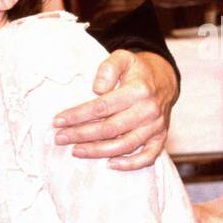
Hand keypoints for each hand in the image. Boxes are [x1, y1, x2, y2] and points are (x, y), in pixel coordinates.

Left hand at [52, 50, 178, 169]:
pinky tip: (110, 164)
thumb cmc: (137, 70)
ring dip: (98, 151)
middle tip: (60, 138)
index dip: (78, 115)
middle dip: (81, 135)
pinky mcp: (160, 137)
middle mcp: (149, 111)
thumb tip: (97, 89)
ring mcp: (156, 126)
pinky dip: (130, 164)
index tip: (58, 121)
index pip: (102, 107)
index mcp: (138, 90)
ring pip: (124, 145)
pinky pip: (148, 156)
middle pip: (110, 129)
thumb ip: (108, 68)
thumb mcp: (123, 57)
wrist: (164, 79)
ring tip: (75, 151)